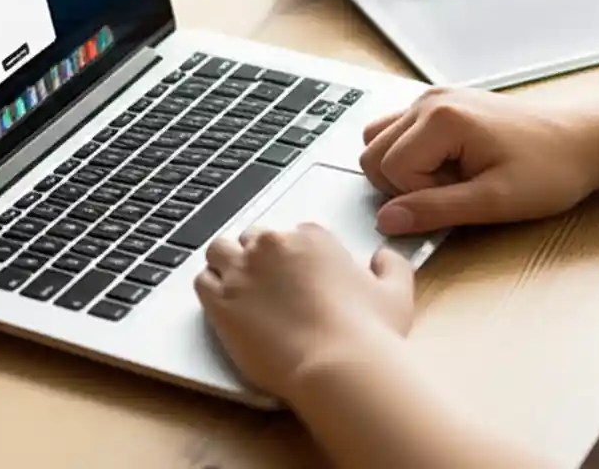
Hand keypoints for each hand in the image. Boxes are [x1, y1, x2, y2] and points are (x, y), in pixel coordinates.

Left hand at [195, 224, 413, 398]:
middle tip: (270, 284)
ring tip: (237, 286)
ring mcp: (243, 272)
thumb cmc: (368, 332)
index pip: (295, 234)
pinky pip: (202, 280)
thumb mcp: (397, 292)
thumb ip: (392, 265)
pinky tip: (222, 302)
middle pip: (255, 237)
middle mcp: (274, 246)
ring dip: (227, 263)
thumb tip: (383, 257)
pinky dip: (210, 287)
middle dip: (260, 256)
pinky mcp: (220, 301)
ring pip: (220, 250)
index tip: (300, 276)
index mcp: (313, 238)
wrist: (337, 365)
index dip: (296, 256)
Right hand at [360, 87, 596, 234]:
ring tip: (453, 177)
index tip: (462, 194)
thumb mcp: (493, 202)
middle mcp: (430, 100)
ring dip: (406, 169)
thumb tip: (386, 220)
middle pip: (373, 153)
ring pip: (380, 141)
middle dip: (406, 183)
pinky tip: (452, 165)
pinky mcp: (442, 104)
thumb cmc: (549, 170)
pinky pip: (400, 131)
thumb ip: (435, 210)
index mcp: (440, 118)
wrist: (583, 142)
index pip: (388, 170)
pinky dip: (414, 155)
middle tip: (456, 188)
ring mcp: (434, 98)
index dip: (420, 195)